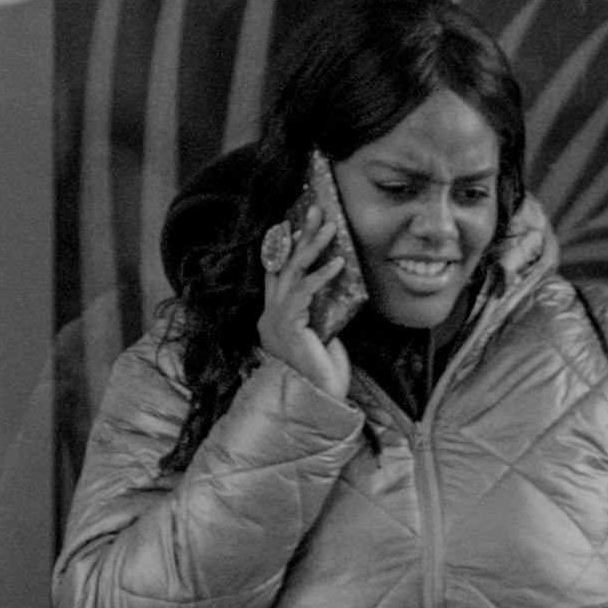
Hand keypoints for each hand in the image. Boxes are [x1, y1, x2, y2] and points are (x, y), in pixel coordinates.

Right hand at [255, 179, 360, 403]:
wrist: (318, 399)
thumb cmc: (322, 371)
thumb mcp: (322, 332)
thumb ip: (320, 310)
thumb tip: (335, 284)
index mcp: (273, 317)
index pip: (276, 272)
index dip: (285, 245)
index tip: (297, 222)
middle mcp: (269, 315)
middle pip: (282, 264)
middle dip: (299, 234)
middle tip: (314, 209)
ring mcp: (276, 320)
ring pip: (291, 272)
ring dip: (312, 246)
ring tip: (331, 226)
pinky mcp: (289, 326)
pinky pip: (305, 293)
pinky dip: (322, 276)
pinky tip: (339, 264)